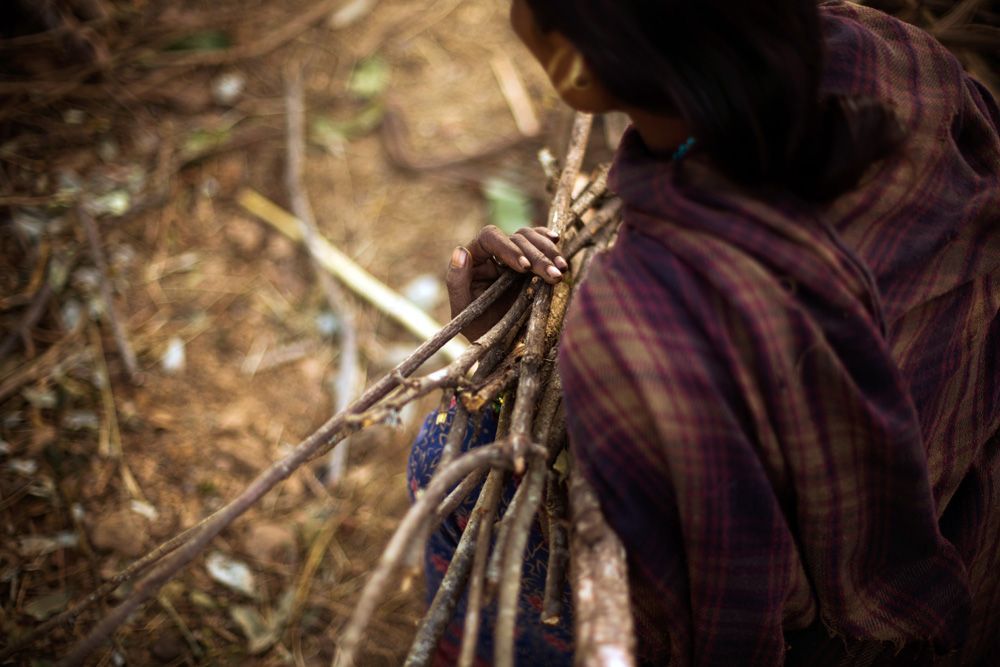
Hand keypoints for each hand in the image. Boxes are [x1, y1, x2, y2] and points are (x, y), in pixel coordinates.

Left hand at [447, 225, 568, 340]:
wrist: (501, 346)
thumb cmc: (478, 329)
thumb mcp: (463, 311)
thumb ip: (457, 282)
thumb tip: (460, 251)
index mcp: (475, 259)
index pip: (490, 238)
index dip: (508, 248)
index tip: (524, 267)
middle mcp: (494, 252)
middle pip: (517, 238)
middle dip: (537, 256)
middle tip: (554, 277)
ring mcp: (514, 255)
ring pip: (532, 238)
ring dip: (549, 253)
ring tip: (561, 273)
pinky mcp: (530, 262)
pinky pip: (541, 243)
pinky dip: (551, 245)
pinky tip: (560, 250)